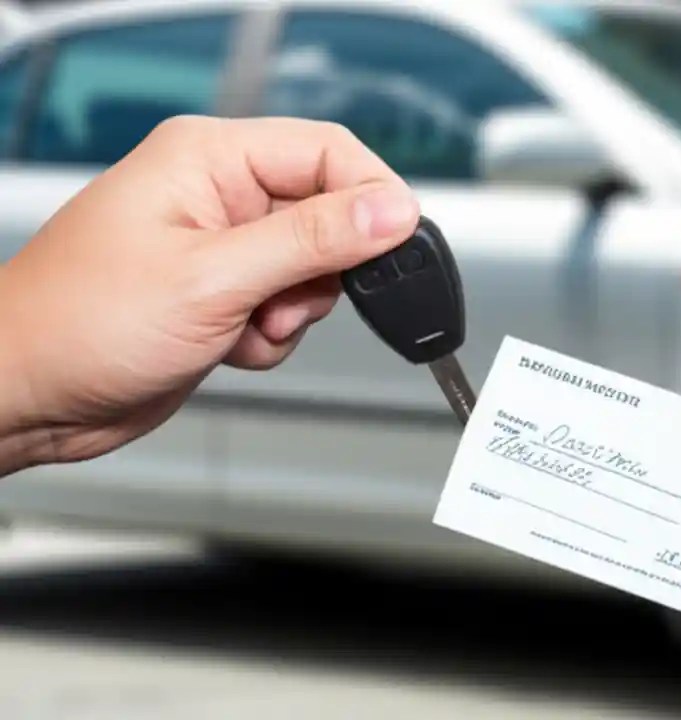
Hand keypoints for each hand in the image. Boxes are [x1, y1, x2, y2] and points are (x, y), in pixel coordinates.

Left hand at [0, 116, 419, 473]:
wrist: (28, 396)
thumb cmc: (78, 324)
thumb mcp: (214, 278)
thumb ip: (312, 240)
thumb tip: (391, 209)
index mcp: (209, 158)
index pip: (328, 152)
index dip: (371, 197)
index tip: (393, 245)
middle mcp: (218, 194)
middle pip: (328, 213)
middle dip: (322, 271)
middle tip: (289, 300)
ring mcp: (220, 246)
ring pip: (313, 269)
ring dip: (295, 311)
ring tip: (247, 326)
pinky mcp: (221, 292)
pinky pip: (286, 306)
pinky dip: (272, 335)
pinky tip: (229, 344)